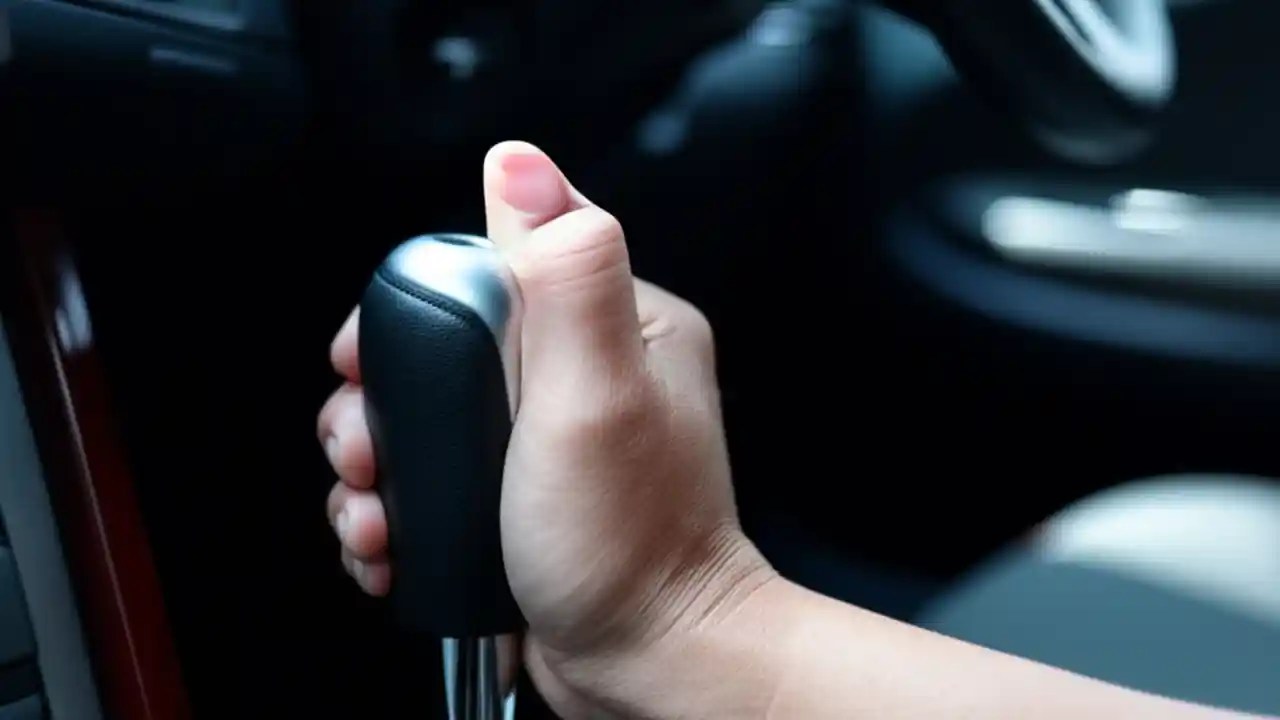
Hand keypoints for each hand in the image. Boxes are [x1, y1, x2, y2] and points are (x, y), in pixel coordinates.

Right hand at [317, 141, 775, 716]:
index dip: (413, 306)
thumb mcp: (595, 392)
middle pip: (441, 347)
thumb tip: (520, 166)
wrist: (645, 665)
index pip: (490, 267)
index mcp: (616, 325)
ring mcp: (546, 440)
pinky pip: (434, 479)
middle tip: (364, 452)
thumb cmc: (632, 545)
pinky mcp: (516, 496)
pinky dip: (395, 512)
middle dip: (378, 403)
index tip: (369, 358)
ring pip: (425, 420)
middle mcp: (583, 374)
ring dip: (374, 468)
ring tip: (370, 514)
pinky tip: (388, 545)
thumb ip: (563, 274)